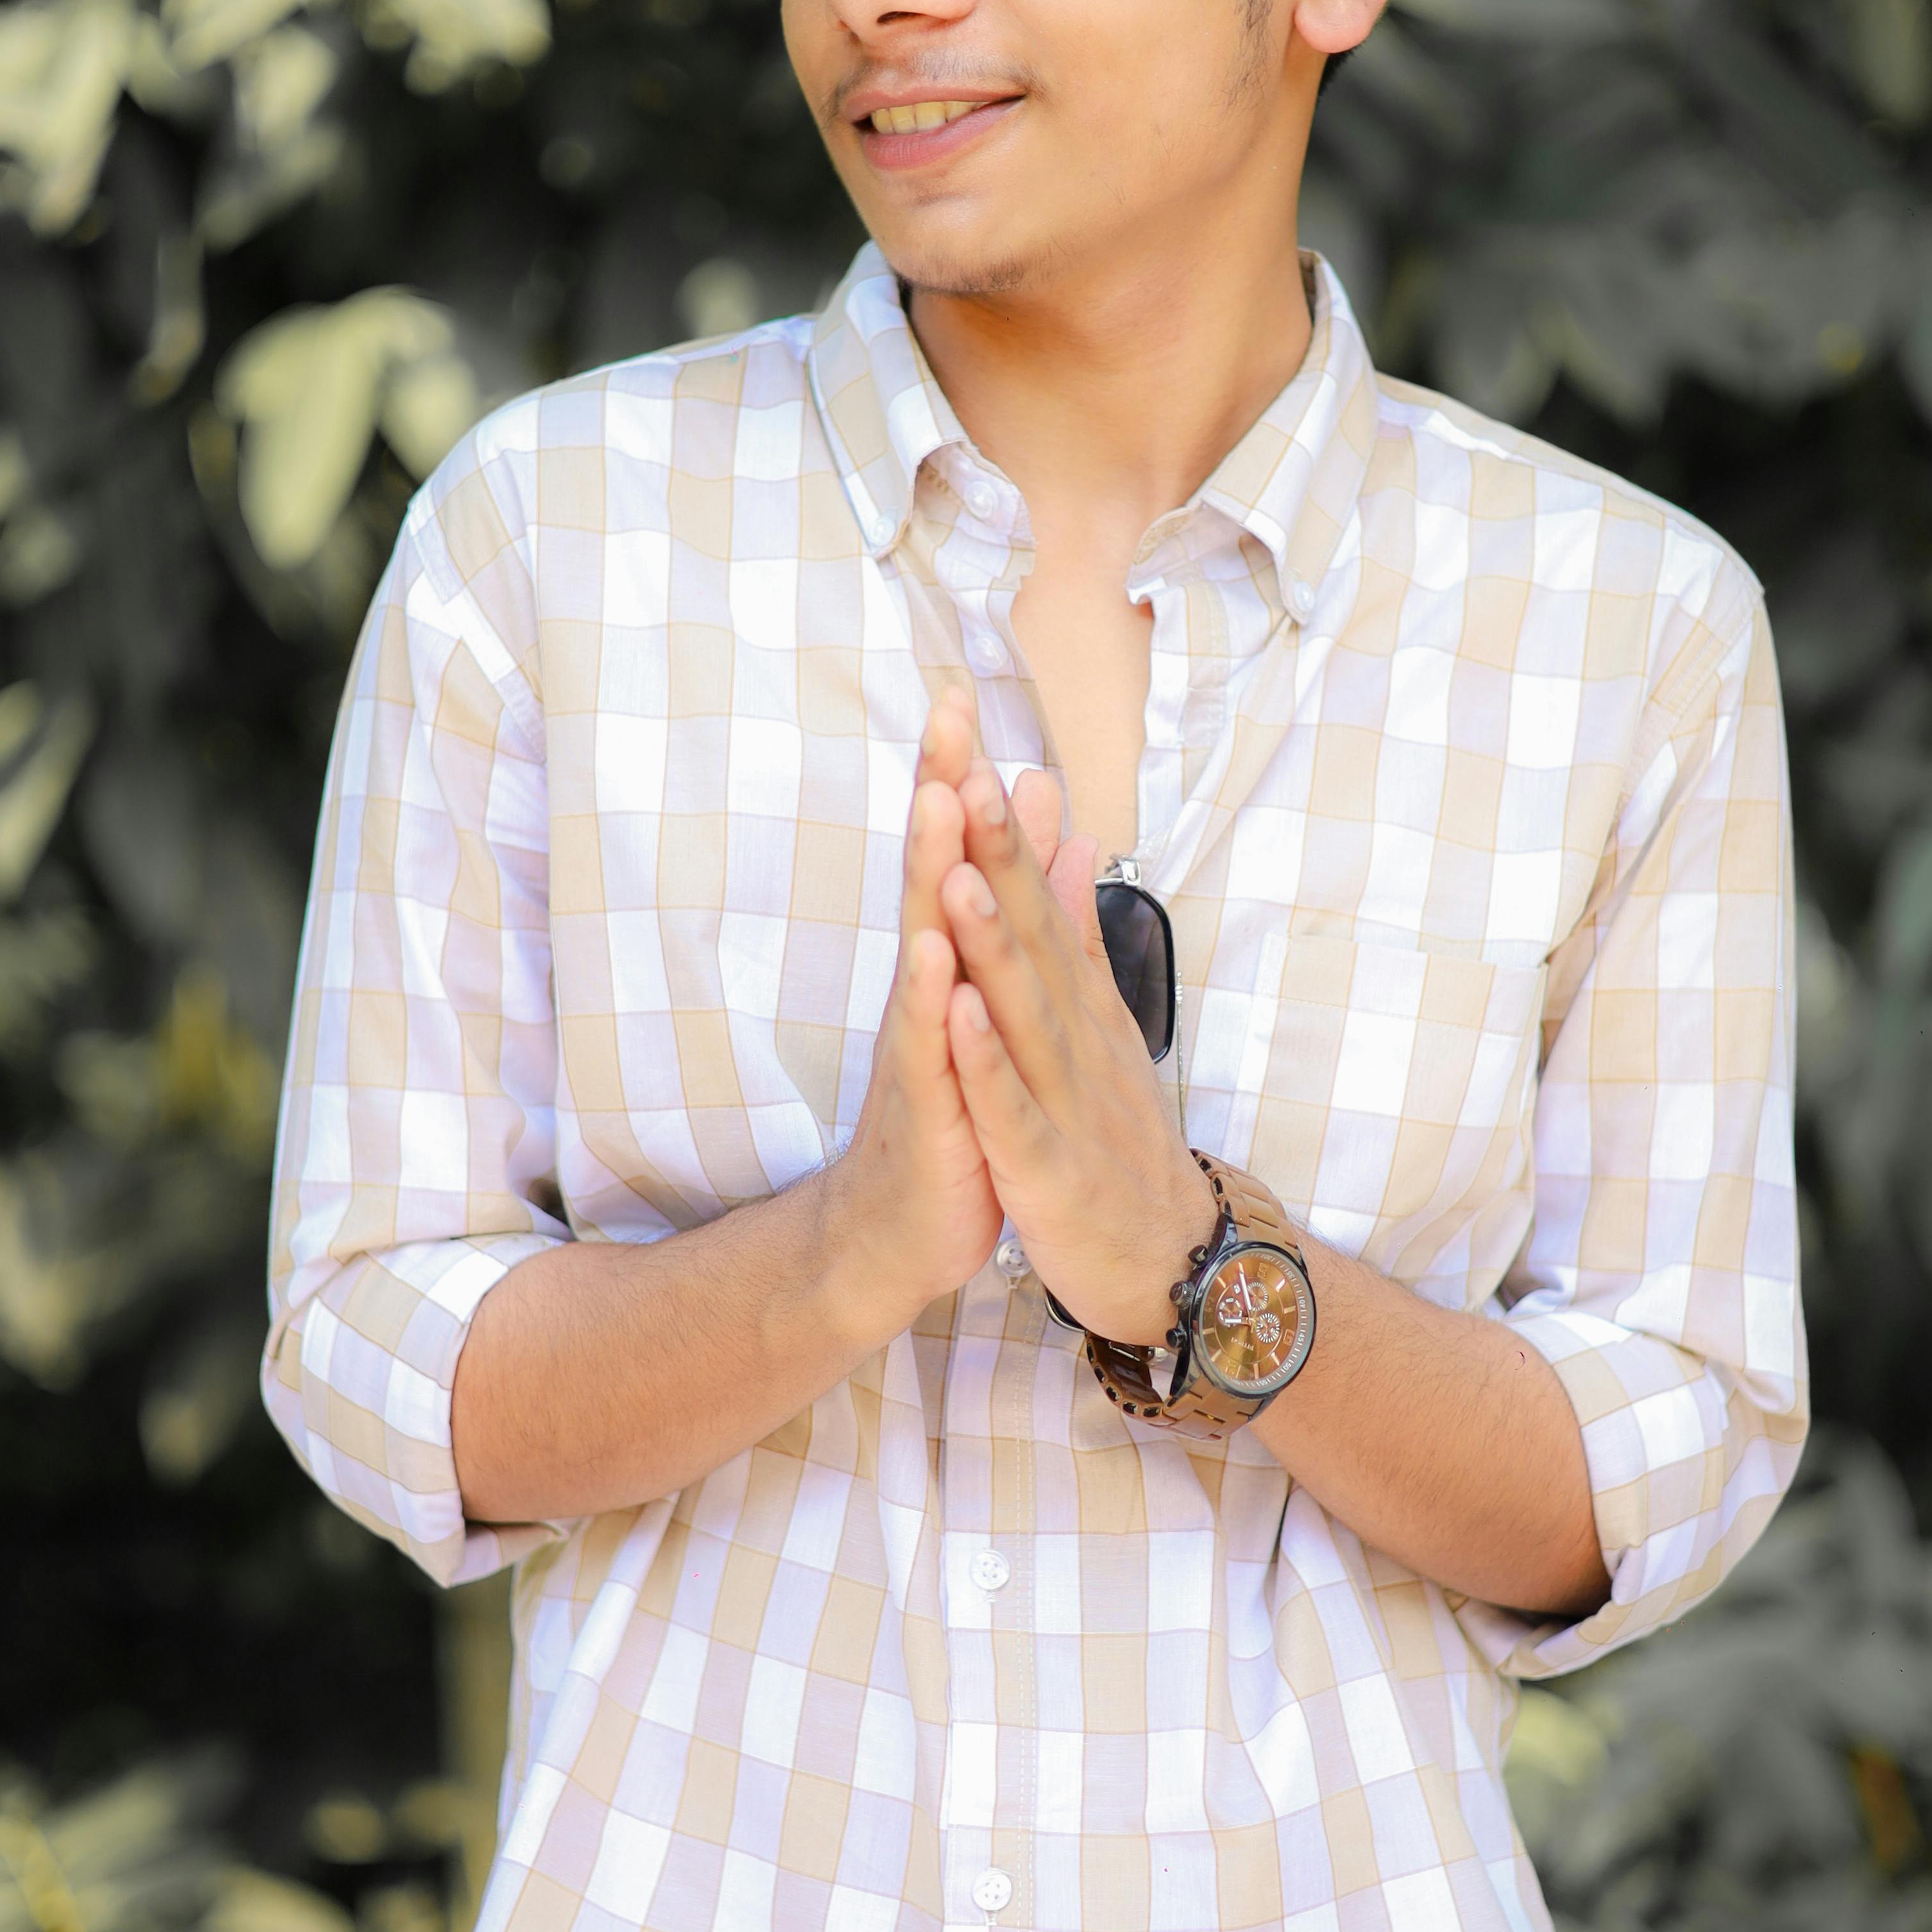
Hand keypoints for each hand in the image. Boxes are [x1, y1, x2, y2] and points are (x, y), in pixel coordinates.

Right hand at [816, 688, 1004, 1337]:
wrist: (899, 1234)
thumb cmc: (953, 1113)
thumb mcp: (985, 1009)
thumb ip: (1015, 909)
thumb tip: (1032, 819)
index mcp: (947, 972)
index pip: (951, 862)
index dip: (954, 782)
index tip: (961, 697)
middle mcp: (925, 1000)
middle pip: (928, 885)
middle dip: (937, 802)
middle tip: (945, 722)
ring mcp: (921, 1056)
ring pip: (926, 959)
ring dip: (931, 885)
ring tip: (940, 811)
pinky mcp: (930, 1120)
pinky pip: (935, 1061)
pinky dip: (937, 1014)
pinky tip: (939, 967)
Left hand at [936, 746, 1210, 1345]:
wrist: (1164, 1258)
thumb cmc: (1116, 1135)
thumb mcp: (1100, 1023)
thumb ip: (1080, 931)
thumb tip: (1071, 835)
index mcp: (1077, 1003)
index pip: (1038, 899)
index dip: (1002, 825)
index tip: (971, 746)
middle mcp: (1076, 1036)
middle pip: (1033, 935)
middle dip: (998, 854)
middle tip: (967, 769)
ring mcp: (1066, 1100)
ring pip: (1023, 1012)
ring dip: (993, 941)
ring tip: (957, 869)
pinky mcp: (1049, 1169)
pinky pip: (1011, 1110)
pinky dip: (985, 1062)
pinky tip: (957, 1012)